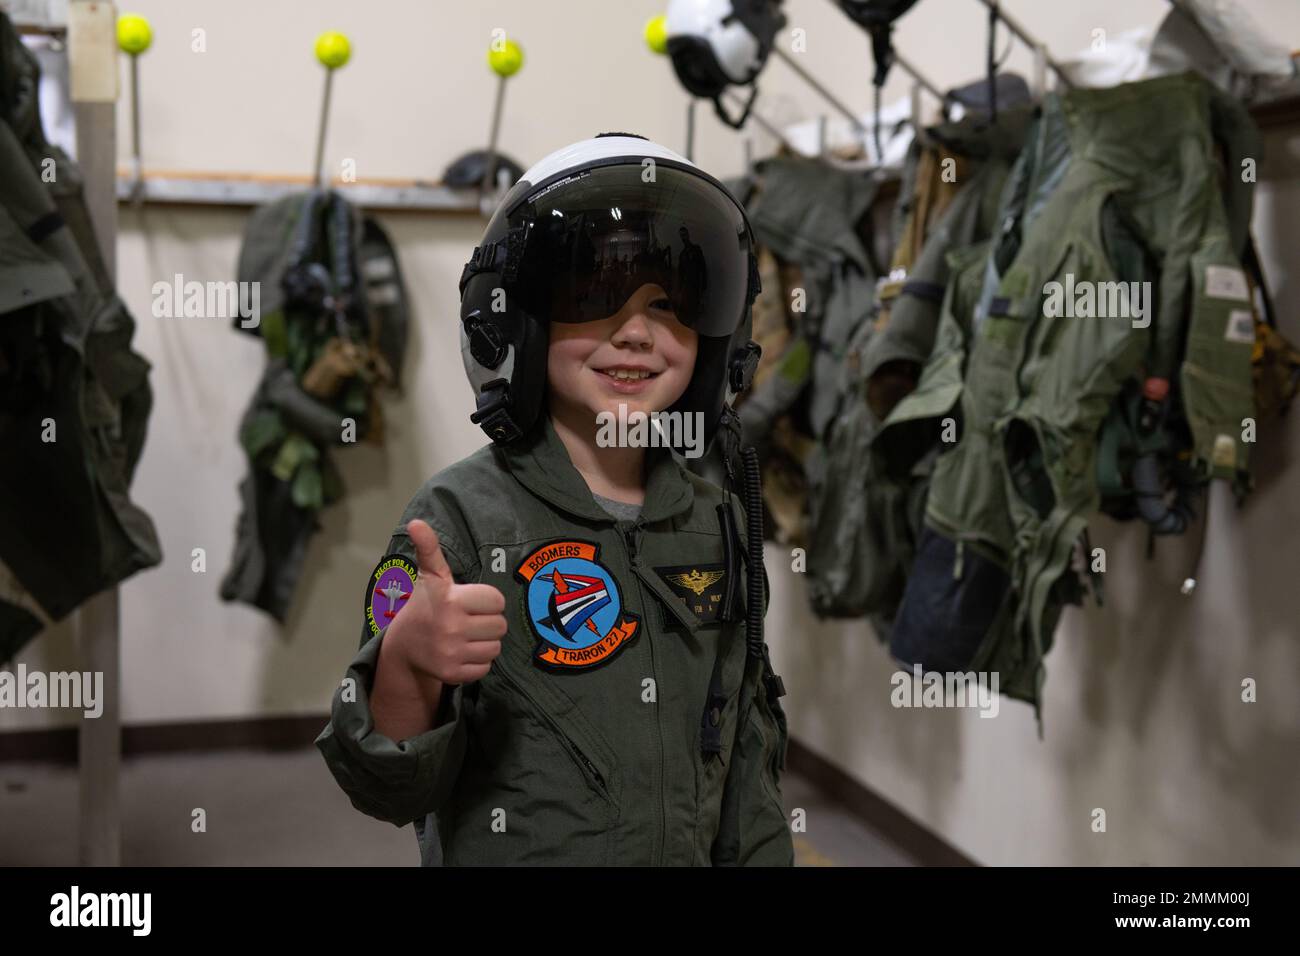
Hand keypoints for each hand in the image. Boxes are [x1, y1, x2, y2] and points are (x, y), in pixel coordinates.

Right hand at [385, 519, 505, 683]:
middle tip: (468, 620)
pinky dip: (477, 662)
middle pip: (500, 626)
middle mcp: (450, 627)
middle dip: (488, 622)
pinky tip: (461, 653)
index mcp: (449, 599)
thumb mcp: (430, 576)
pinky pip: (486, 667)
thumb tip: (416, 522)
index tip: (470, 602)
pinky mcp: (453, 674)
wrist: (403, 647)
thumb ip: (429, 548)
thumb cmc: (425, 605)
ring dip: (485, 642)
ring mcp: (451, 653)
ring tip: (465, 636)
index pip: (497, 601)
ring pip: (496, 647)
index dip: (487, 601)